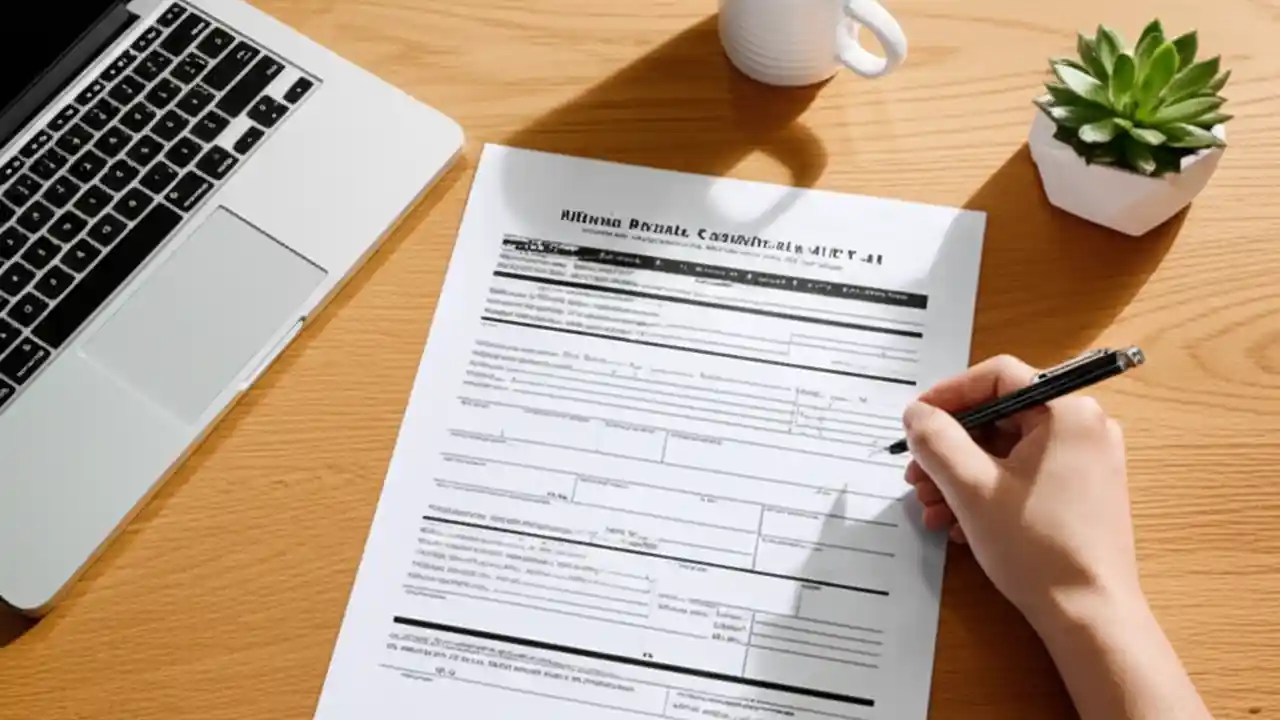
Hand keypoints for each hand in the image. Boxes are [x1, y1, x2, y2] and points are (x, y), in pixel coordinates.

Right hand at [902, 355, 1139, 626]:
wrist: (1088, 616)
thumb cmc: (1036, 548)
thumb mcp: (971, 487)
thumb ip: (937, 440)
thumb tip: (917, 414)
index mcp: (1068, 413)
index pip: (997, 377)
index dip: (948, 394)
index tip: (915, 420)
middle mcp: (1084, 428)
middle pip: (999, 417)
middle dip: (949, 447)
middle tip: (916, 474)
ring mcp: (1086, 462)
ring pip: (1006, 450)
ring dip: (960, 475)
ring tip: (930, 507)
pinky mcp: (1081, 493)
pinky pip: (1022, 475)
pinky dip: (986, 492)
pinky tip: (957, 523)